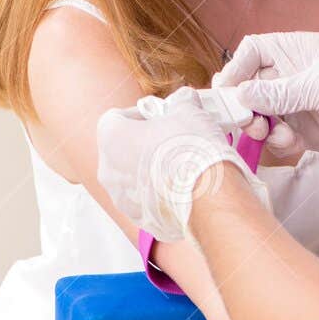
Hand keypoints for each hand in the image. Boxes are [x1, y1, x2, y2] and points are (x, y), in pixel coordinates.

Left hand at [96, 87, 267, 242]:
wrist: (210, 197)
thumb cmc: (192, 152)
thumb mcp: (189, 111)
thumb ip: (181, 102)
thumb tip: (185, 100)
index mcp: (111, 138)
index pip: (116, 117)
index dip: (141, 114)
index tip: (160, 116)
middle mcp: (109, 171)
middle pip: (122, 149)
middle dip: (145, 143)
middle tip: (172, 138)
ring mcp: (122, 199)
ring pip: (133, 178)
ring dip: (151, 170)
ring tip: (181, 164)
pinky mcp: (140, 219)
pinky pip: (146, 200)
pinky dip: (160, 194)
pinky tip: (183, 186)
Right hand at [214, 32, 318, 167]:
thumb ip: (279, 91)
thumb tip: (240, 95)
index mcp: (296, 51)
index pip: (253, 52)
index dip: (236, 69)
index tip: (226, 93)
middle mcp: (292, 76)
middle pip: (250, 87)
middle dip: (242, 105)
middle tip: (246, 121)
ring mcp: (298, 105)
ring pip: (260, 115)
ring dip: (259, 126)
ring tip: (270, 133)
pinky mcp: (306, 131)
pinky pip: (277, 137)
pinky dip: (277, 142)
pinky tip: (291, 143)